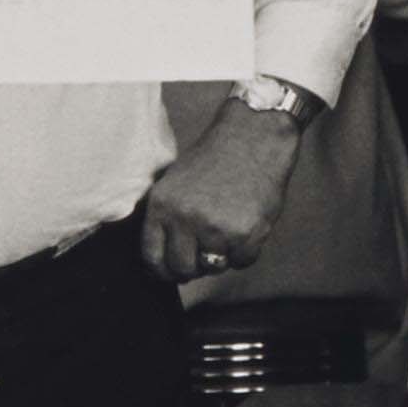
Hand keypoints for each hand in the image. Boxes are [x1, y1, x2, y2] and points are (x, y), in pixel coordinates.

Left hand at [143, 107, 303, 280]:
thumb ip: (165, 218)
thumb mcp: (174, 182)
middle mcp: (185, 219)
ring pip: (214, 267)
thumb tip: (161, 260)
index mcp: (162, 206)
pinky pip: (242, 261)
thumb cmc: (216, 158)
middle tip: (205, 253)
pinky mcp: (245, 234)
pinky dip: (246, 250)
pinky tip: (247, 225)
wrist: (254, 136)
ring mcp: (216, 228)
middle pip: (182, 269)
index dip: (163, 269)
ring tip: (229, 230)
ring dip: (222, 256)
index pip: (152, 257)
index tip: (173, 270)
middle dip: (194, 267)